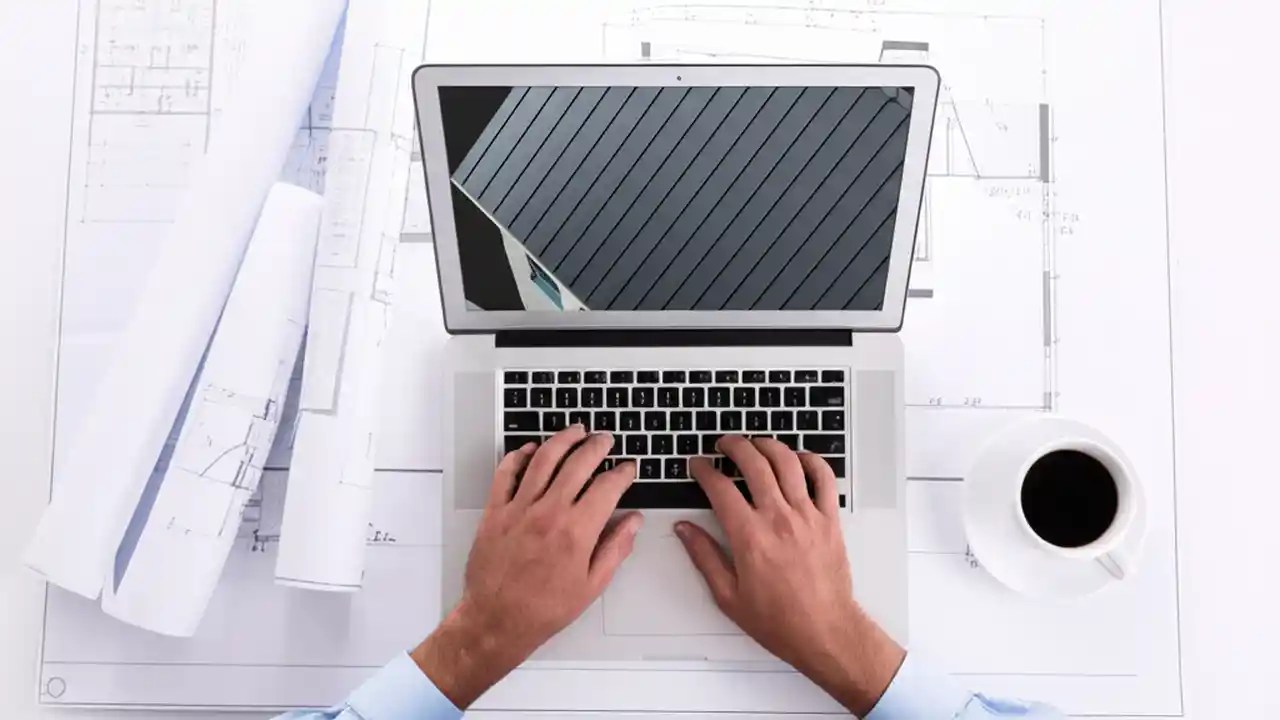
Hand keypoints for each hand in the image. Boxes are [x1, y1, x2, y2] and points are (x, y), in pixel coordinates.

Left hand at [410, 425, 641, 707]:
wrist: (497, 621)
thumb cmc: (544, 609)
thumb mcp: (592, 586)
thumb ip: (615, 548)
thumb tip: (633, 522)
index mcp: (576, 532)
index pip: (607, 487)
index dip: (622, 473)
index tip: (628, 468)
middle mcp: (548, 513)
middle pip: (577, 463)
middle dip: (596, 446)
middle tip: (605, 440)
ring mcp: (519, 509)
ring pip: (543, 459)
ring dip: (562, 440)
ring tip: (575, 431)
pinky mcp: (495, 512)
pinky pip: (506, 473)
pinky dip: (519, 456)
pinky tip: (531, 449)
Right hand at [675, 436, 904, 715]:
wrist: (823, 632)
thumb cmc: (778, 620)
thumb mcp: (728, 595)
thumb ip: (704, 556)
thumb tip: (684, 530)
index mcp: (749, 537)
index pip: (720, 488)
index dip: (704, 471)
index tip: (698, 466)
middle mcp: (779, 519)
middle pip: (754, 464)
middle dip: (734, 446)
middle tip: (724, 444)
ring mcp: (807, 516)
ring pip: (788, 463)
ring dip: (768, 446)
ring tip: (756, 443)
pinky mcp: (829, 520)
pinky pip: (824, 478)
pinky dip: (812, 461)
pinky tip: (799, 458)